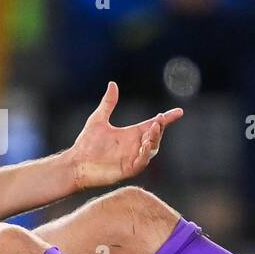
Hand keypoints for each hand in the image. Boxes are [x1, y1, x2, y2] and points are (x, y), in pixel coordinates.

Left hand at [67, 82, 182, 190]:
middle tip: (159, 119)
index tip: (179, 111)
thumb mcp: (98, 119)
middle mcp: (135, 146)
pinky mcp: (128, 169)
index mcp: (131, 134)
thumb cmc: (86, 144)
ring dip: (154, 139)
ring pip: (152, 149)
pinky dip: (146, 154)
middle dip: (160, 127)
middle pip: (156, 136)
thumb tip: (112, 84)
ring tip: (153, 128)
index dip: (167, 119)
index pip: (153, 125)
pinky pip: (142, 162)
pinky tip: (145, 144)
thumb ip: (108, 103)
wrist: (76, 163)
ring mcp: (133, 158)